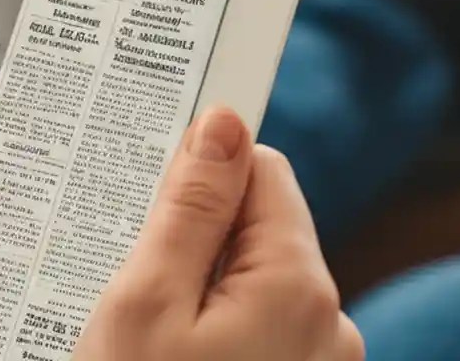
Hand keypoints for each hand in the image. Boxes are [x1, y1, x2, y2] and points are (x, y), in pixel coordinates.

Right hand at [74, 108, 363, 360]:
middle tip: (131, 286)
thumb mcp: (145, 303)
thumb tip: (223, 122)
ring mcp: (316, 359)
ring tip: (144, 334)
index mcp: (297, 285)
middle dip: (191, 240)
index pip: (259, 169)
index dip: (197, 174)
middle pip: (254, 226)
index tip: (144, 200)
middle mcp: (328, 320)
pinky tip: (167, 354)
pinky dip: (210, 329)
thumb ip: (189, 210)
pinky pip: (253, 326)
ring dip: (196, 290)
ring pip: (248, 280)